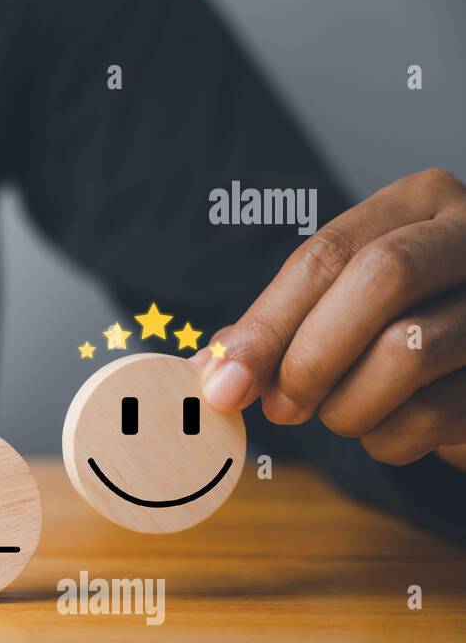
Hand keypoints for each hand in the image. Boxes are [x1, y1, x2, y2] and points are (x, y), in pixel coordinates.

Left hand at [197, 167, 465, 470]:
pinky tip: (386, 429)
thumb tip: (209, 372)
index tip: (222, 384)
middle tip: (280, 409)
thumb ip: (278, 326)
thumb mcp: (340, 304)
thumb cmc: (398, 327)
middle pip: (380, 277)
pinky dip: (389, 439)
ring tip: (339, 415)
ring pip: (408, 348)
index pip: (327, 253)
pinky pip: (433, 414)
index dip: (266, 324)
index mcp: (417, 203)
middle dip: (310, 356)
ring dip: (347, 406)